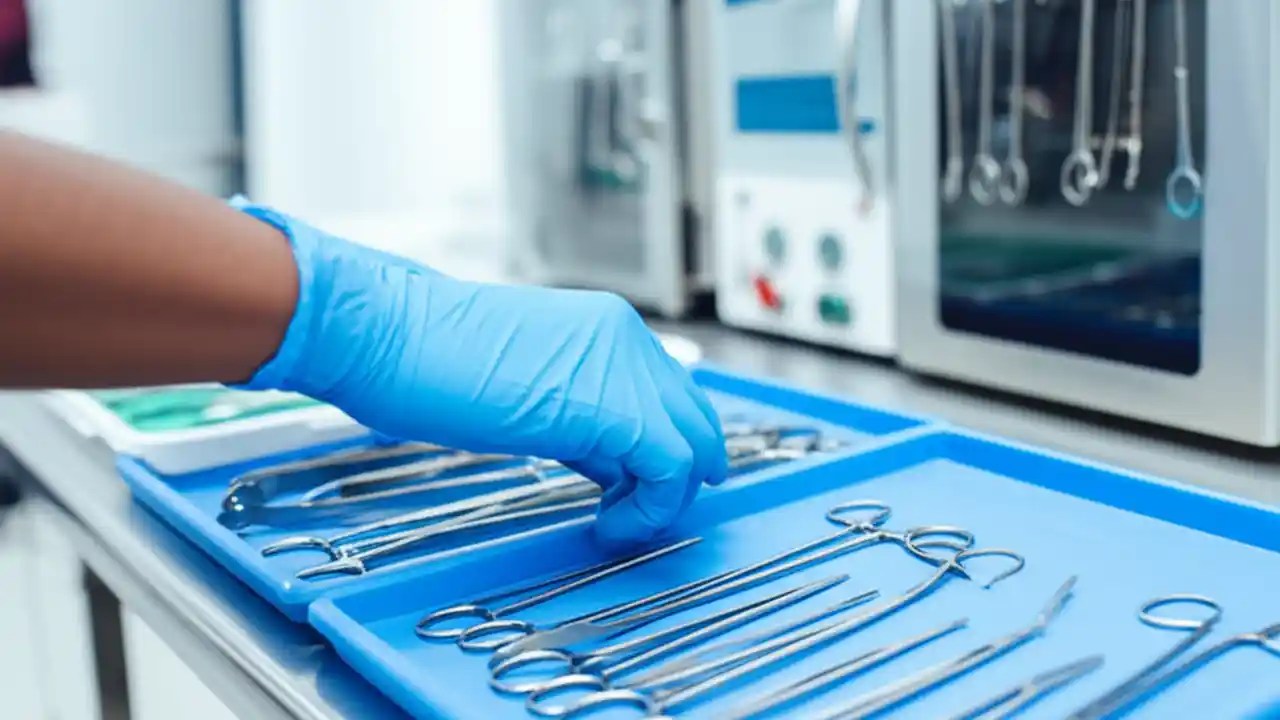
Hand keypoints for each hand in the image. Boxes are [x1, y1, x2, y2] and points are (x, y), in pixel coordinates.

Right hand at [234, 201, 726, 544]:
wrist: (388, 335)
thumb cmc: (428, 360)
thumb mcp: (525, 388)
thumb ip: (579, 419)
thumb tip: (610, 466)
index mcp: (604, 327)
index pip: (668, 394)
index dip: (661, 450)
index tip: (632, 490)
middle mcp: (626, 338)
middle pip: (695, 418)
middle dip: (676, 477)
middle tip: (636, 513)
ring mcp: (624, 367)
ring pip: (694, 444)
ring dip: (662, 499)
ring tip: (616, 523)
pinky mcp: (614, 407)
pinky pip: (672, 469)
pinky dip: (651, 509)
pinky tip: (607, 524)